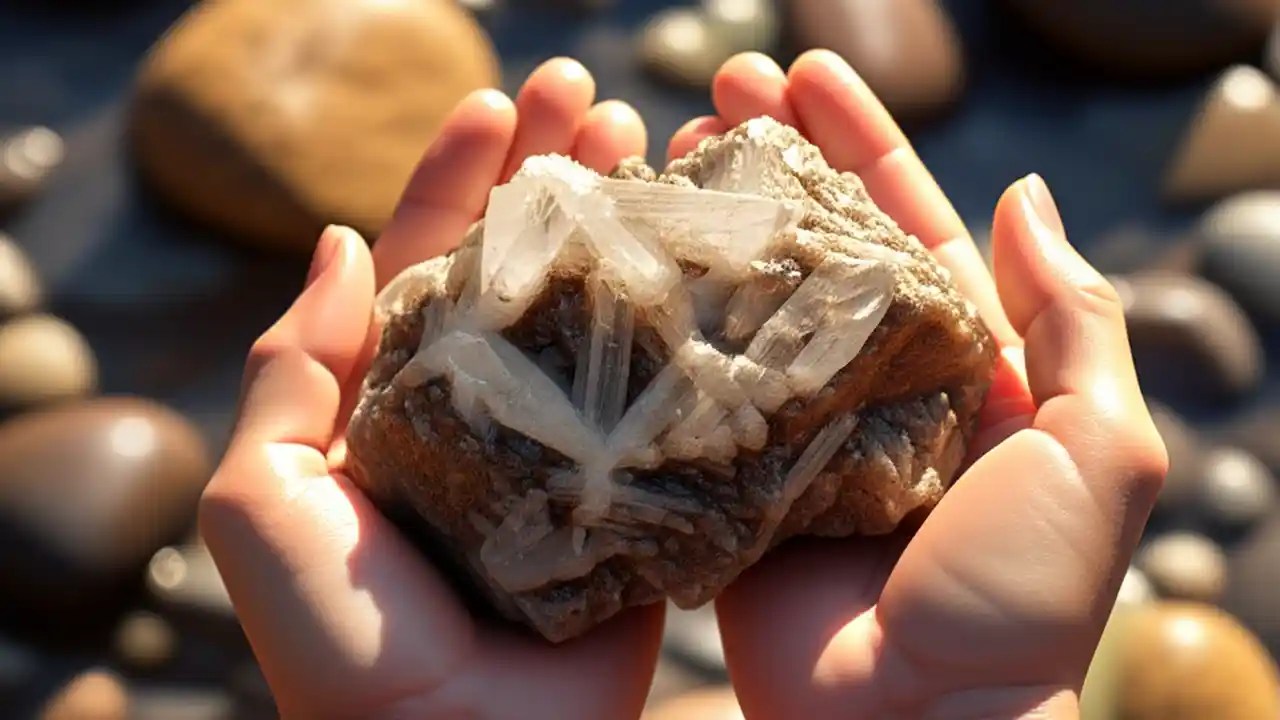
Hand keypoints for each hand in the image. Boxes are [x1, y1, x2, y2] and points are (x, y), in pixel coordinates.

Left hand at [199, 59, 663, 719]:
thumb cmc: (348, 642)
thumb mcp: (266, 501)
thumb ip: (290, 372)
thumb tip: (332, 241)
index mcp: (398, 398)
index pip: (428, 259)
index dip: (460, 175)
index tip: (500, 101)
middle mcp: (483, 408)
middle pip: (524, 265)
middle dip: (554, 171)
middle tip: (600, 96)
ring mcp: (565, 444)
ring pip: (597, 310)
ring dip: (623, 225)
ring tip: (659, 145)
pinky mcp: (633, 488)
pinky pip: (658, 391)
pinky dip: (683, 322)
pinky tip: (709, 261)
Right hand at [687, 51, 1168, 718]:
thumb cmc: (1020, 595)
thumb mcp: (1100, 452)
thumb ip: (1076, 324)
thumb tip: (1026, 200)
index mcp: (956, 369)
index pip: (904, 228)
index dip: (859, 146)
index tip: (804, 73)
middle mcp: (869, 387)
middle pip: (812, 249)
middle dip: (770, 161)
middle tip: (716, 87)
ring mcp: (792, 430)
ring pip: (744, 304)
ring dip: (708, 224)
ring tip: (661, 146)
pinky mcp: (728, 480)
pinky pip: (695, 388)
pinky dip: (664, 324)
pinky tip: (631, 261)